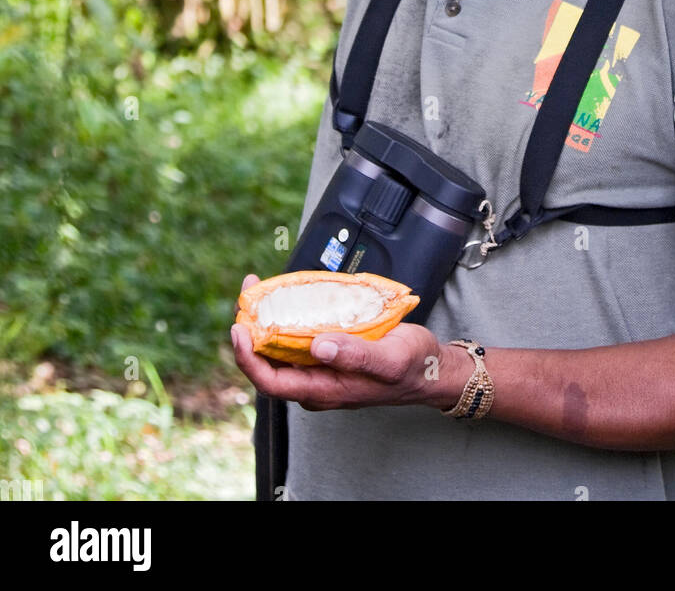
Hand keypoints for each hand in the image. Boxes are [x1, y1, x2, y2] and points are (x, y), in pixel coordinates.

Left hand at [231, 274, 451, 410]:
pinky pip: (297, 338)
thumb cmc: (412, 367)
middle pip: (268, 363)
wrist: (431, 369)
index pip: (271, 382)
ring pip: (280, 349)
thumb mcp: (389, 359)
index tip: (238, 329)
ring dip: (265, 321)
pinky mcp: (329, 354)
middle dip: (250, 331)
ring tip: (260, 290)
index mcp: (324, 390)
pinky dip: (286, 317)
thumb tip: (319, 346)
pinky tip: (287, 296)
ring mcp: (321, 369)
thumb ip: (355, 356)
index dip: (247, 359)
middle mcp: (316, 383)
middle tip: (248, 294)